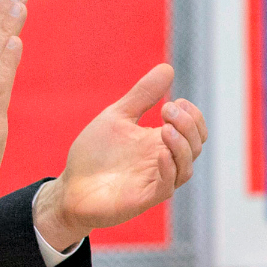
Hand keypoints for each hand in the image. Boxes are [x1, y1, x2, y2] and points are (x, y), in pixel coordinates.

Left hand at [31, 63, 206, 249]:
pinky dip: (168, 169)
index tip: (173, 101)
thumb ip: (142, 96)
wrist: (70, 186)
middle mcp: (164, 161)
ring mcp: (155, 181)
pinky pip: (167, 186)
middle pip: (196, 146)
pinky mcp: (143, 198)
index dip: (193, 116)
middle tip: (166, 110)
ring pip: (186, 167)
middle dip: (188, 125)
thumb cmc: (95, 154)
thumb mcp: (118, 117)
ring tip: (166, 128)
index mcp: (161, 142)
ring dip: (181, 146)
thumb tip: (168, 68)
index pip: (196, 131)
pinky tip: (160, 152)